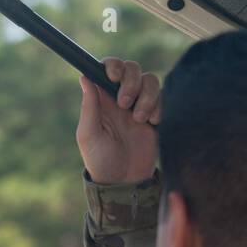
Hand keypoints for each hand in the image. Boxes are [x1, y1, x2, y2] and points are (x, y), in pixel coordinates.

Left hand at [76, 57, 161, 185]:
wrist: (125, 181)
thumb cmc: (100, 160)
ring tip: (139, 119)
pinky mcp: (155, 114)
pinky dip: (158, 107)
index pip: (107, 68)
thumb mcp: (89, 134)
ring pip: (150, 80)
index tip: (113, 76)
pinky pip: (163, 97)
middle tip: (124, 104)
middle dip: (131, 82)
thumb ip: (89, 106)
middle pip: (131, 69)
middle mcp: (120, 97)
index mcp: (101, 99)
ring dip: (146, 96)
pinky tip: (151, 124)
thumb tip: (84, 76)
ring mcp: (139, 104)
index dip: (112, 65)